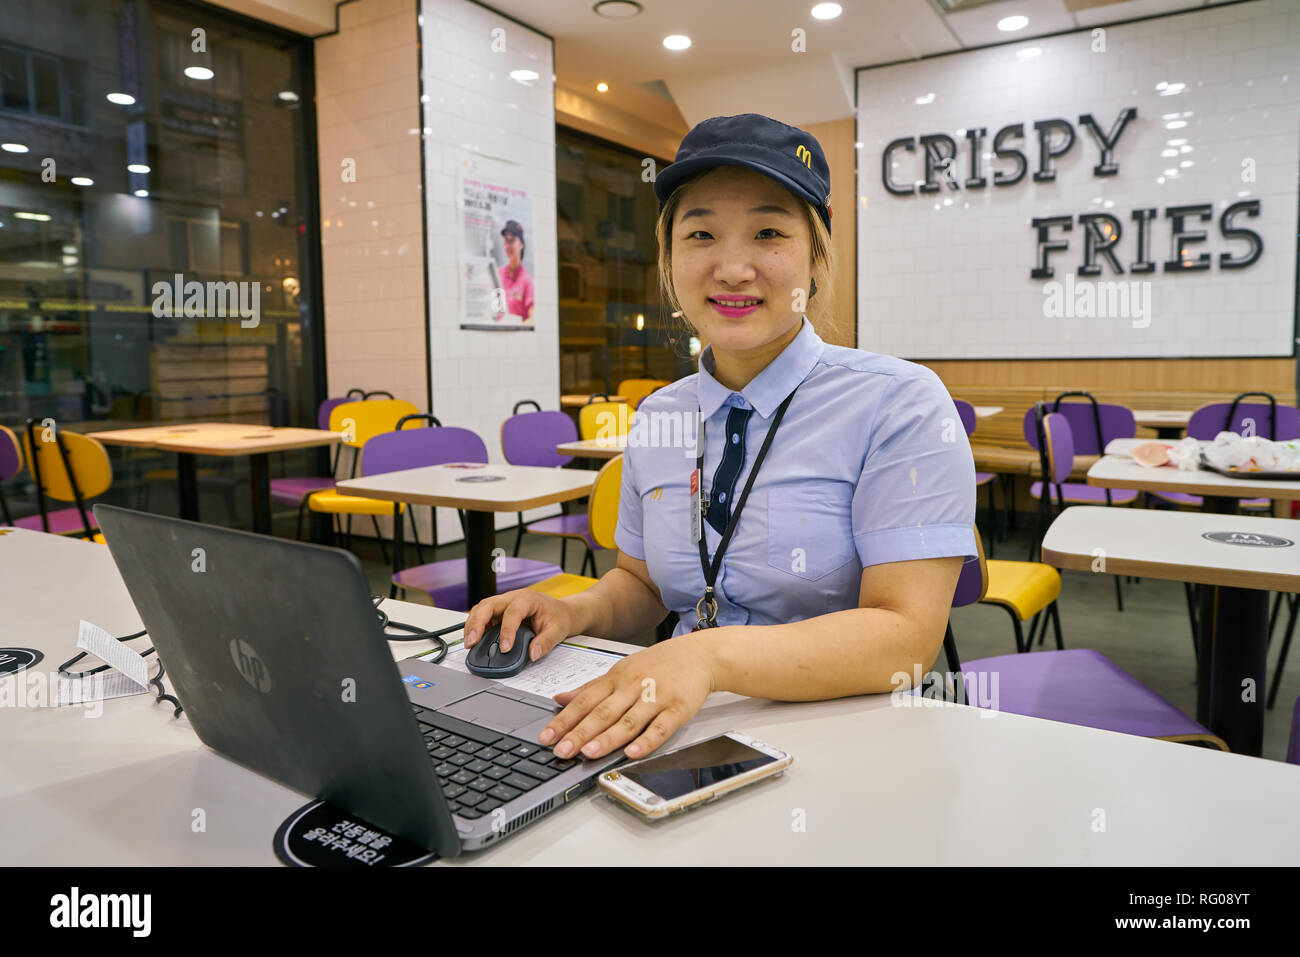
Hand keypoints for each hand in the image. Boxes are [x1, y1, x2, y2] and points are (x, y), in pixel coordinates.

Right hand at [463, 588, 575, 660]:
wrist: (559, 611)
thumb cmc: (557, 617)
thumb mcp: (558, 630)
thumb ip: (546, 642)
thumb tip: (532, 654)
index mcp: (527, 599)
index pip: (512, 613)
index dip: (506, 631)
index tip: (505, 648)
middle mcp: (512, 598)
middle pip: (488, 605)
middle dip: (477, 623)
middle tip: (472, 642)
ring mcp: (503, 603)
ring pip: (481, 609)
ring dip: (472, 625)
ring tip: (469, 643)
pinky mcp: (498, 612)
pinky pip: (482, 616)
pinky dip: (475, 627)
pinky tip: (472, 640)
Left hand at [538, 632, 716, 760]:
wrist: (700, 654)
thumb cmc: (659, 664)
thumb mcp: (621, 669)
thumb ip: (590, 687)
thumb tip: (559, 698)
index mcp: (616, 678)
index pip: (585, 700)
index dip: (564, 719)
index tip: (546, 737)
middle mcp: (632, 687)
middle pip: (603, 712)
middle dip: (579, 732)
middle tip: (561, 750)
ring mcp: (656, 697)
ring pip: (628, 720)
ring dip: (608, 738)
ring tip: (589, 753)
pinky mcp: (677, 709)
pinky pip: (661, 727)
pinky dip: (646, 741)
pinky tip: (633, 752)